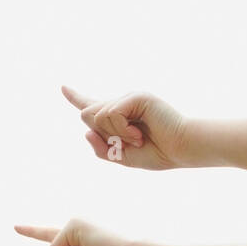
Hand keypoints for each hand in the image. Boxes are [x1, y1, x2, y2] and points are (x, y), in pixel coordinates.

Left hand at [61, 86, 190, 169]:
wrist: (183, 149)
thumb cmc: (160, 154)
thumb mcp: (124, 158)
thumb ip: (103, 149)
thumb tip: (85, 132)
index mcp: (120, 118)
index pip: (93, 106)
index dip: (76, 98)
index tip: (63, 88)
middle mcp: (122, 105)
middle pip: (88, 113)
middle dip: (103, 134)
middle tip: (131, 142)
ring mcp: (129, 99)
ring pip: (96, 115)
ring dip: (115, 135)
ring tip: (138, 138)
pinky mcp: (136, 96)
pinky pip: (110, 113)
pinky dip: (121, 130)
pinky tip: (138, 134)